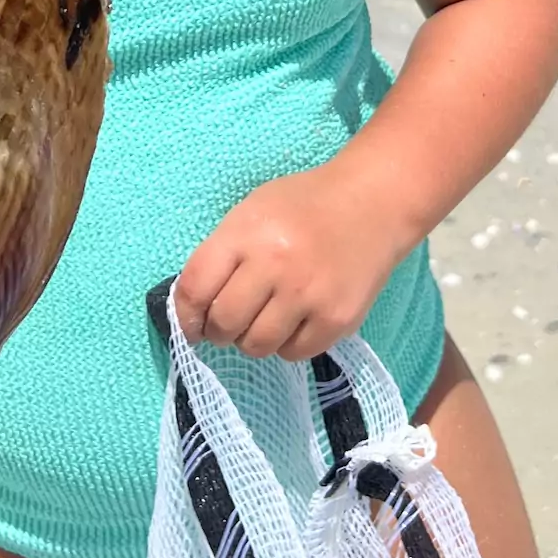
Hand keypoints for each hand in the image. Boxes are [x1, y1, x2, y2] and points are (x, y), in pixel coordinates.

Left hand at [176, 165, 404, 361]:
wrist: (372, 204)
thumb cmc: (304, 205)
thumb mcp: (252, 212)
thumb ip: (221, 255)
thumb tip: (194, 309)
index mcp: (247, 233)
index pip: (196, 288)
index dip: (184, 315)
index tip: (190, 324)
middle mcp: (275, 265)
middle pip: (223, 324)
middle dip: (219, 329)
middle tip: (231, 320)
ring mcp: (308, 295)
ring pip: (256, 346)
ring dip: (252, 339)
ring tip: (266, 317)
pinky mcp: (336, 320)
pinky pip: (293, 353)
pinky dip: (287, 343)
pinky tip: (297, 318)